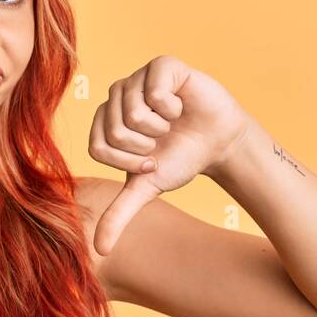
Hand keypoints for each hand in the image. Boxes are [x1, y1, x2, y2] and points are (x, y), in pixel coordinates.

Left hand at [88, 55, 252, 254]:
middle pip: (115, 132)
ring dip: (161, 128)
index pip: (98, 148)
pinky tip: (180, 107)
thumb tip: (99, 251)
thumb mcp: (147, 187)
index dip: (128, 162)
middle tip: (163, 141)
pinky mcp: (161, 65)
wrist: (218, 142)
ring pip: (132, 114)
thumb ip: (119, 214)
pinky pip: (154, 93)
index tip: (150, 159)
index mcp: (103, 122)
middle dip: (146, 147)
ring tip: (171, 123)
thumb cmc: (179, 159)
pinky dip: (172, 109)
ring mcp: (136, 78)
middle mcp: (115, 96)